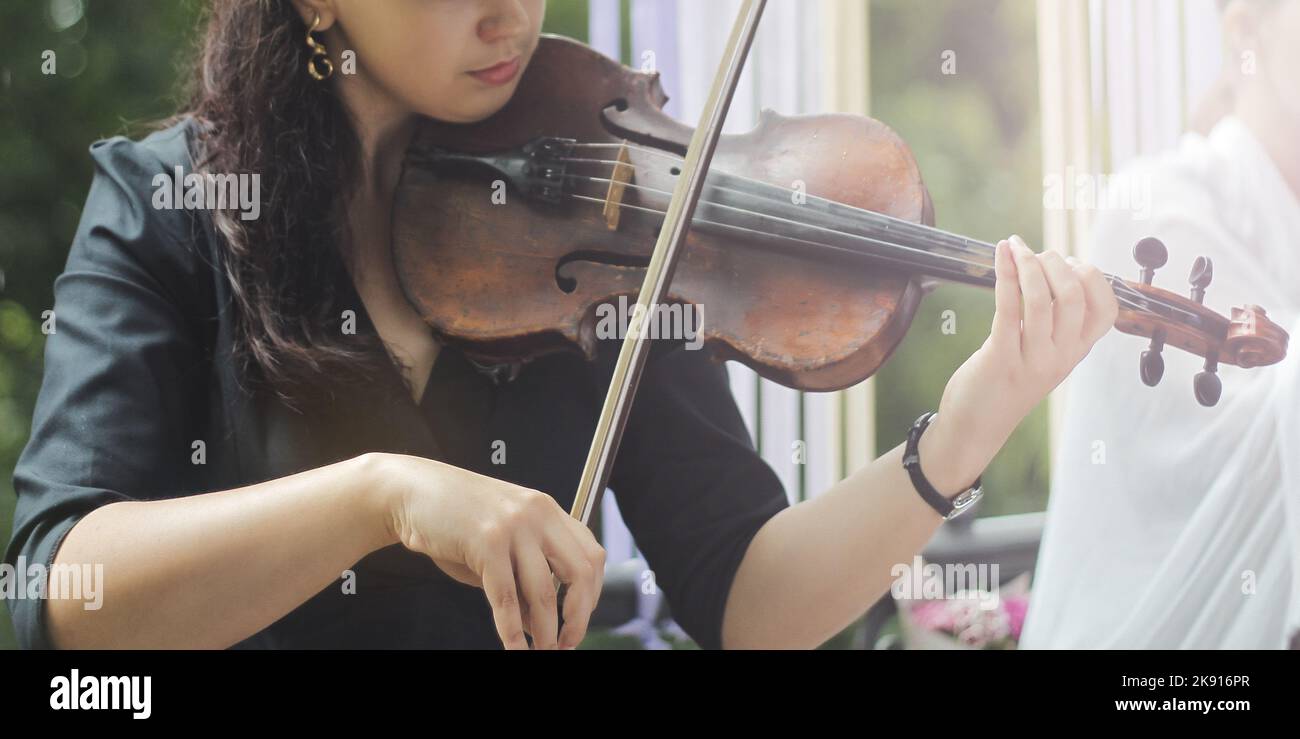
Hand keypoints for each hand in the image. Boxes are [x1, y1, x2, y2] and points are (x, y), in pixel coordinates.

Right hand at [370, 453, 604, 649]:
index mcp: (547, 510)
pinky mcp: (486, 541)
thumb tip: (541, 625)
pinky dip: (512, 630)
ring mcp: (513, 525)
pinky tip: (514, 647)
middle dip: (577, 617)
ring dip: (545, 632)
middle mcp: (538, 513)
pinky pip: (506, 597)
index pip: (591, 555)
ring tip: (541, 652)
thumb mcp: (500, 546)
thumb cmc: (453, 519)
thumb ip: (523, 581)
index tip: (578, 622)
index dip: (591, 595)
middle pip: (580, 572)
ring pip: (543, 591)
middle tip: (566, 643)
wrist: (410, 491)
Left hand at [921, 235, 1118, 494]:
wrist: (975, 427)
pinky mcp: (1000, 357)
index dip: (1092, 277)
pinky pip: (1008, 308)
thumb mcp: (1043, 356)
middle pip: (1074, 297)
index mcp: (1076, 353)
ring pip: (1040, 300)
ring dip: (1028, 264)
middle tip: (1038, 253)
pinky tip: (1002, 253)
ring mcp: (1032, 359)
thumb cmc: (1007, 383)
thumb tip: (1055, 272)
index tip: (1070, 262)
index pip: (1107, 309)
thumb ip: (1054, 324)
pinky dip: (1006, 274)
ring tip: (1016, 246)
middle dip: (1057, 264)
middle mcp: (1061, 356)